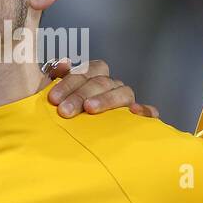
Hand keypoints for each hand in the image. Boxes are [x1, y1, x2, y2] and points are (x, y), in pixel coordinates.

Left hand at [43, 58, 158, 118]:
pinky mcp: (139, 118)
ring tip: (90, 108)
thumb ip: (55, 76)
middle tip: (64, 110)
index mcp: (92, 77)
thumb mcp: (56, 95)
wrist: (66, 140)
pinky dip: (146, 110)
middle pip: (101, 82)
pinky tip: (134, 112)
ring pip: (123, 92)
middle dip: (80, 95)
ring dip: (106, 99)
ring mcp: (125, 100)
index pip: (85, 72)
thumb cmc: (62, 113)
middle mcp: (110, 86)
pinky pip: (149, 112)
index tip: (53, 99)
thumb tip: (63, 63)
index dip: (68, 83)